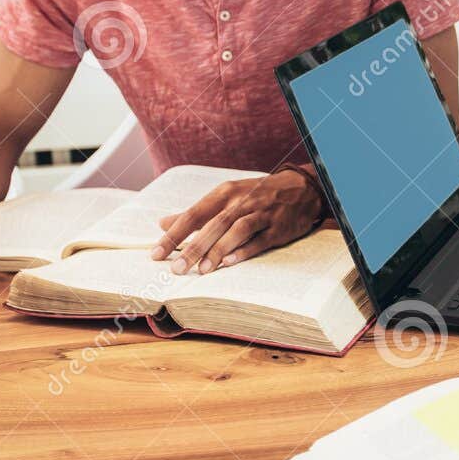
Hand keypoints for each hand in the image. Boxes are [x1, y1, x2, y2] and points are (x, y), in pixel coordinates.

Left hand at [153, 169, 323, 273]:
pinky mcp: (279, 228)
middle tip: (176, 269)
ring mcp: (262, 214)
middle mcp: (241, 201)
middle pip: (213, 224)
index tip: (156, 254)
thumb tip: (163, 223)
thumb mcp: (226, 196)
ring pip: (237, 230)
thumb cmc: (257, 194)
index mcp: (225, 193)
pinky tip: (231, 262)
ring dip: (219, 250)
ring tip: (202, 270)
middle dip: (193, 247)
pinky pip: (260, 240)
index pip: (194, 214)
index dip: (174, 234)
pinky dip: (245, 250)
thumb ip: (196, 213)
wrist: (302, 188)